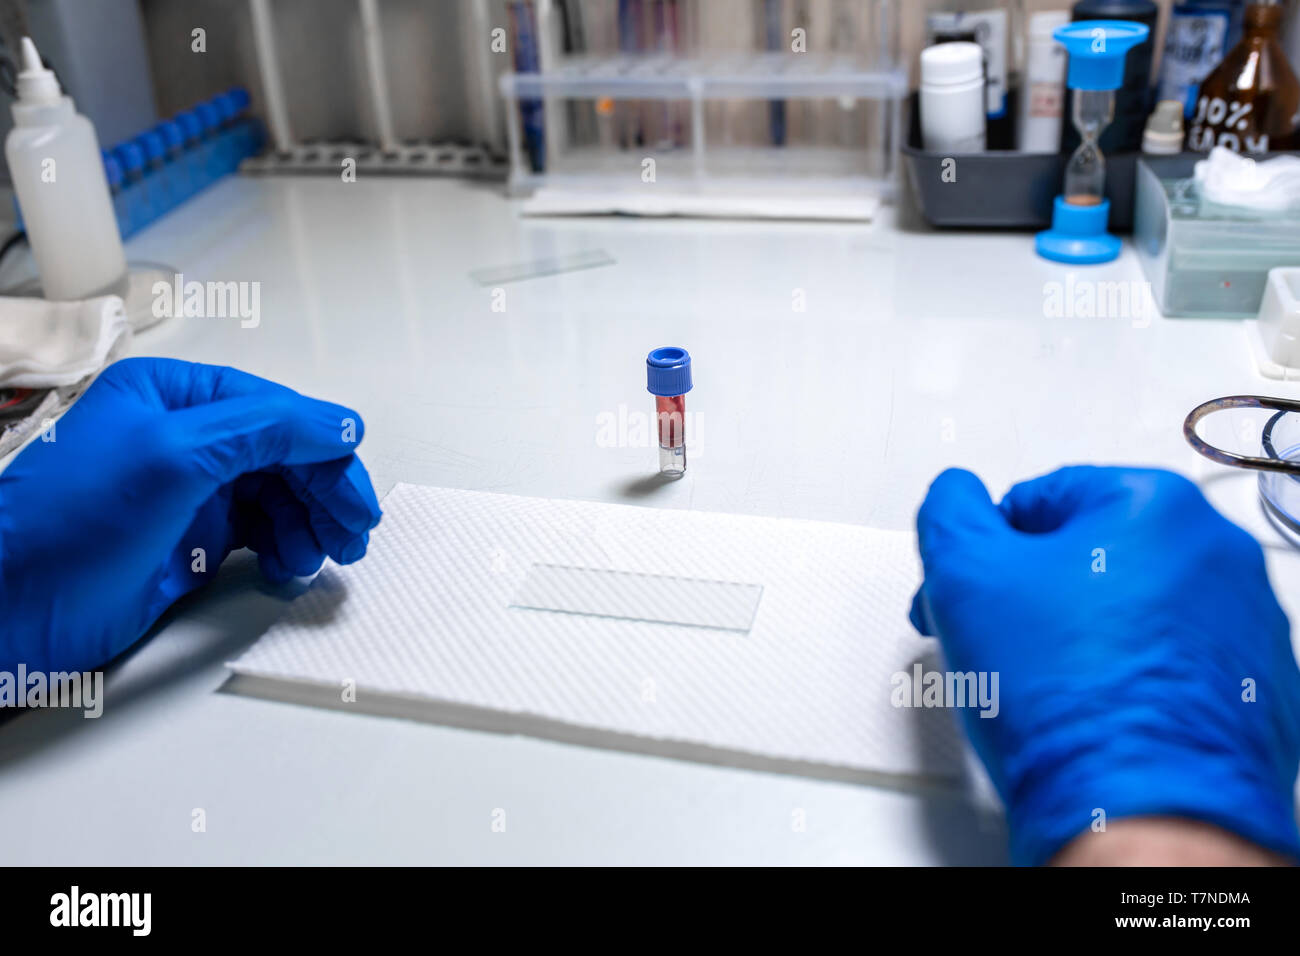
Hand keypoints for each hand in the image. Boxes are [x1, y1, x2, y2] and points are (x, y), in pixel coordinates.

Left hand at [0, 357, 381, 674]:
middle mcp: (185, 438)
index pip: (276, 413)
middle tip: (353, 535)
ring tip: (317, 557)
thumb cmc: (67, 524)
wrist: (9, 605)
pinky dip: (283, 549)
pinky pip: (258, 535)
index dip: (325, 452)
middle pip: (285, 457)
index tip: (357, 495)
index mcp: (176, 396)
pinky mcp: (189, 542)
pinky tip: (286, 566)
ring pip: (278, 497)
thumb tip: (338, 424)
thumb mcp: (174, 454)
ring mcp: (188, 492)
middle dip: (324, 494)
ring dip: (308, 525)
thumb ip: (264, 428)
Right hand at [911, 466, 1299, 864]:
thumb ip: (949, 511)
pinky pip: (1170, 663)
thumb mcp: (964, 575)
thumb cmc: (1070, 702)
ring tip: (1043, 687)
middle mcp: (1215, 553)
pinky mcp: (1253, 687)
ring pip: (1130, 608)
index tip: (967, 597)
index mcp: (1153, 503)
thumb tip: (955, 497)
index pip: (1036, 499)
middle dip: (1031, 594)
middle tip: (997, 642)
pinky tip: (1092, 713)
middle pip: (1089, 553)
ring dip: (1079, 636)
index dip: (984, 553)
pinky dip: (1128, 679)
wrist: (1142, 813)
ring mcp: (1245, 623)